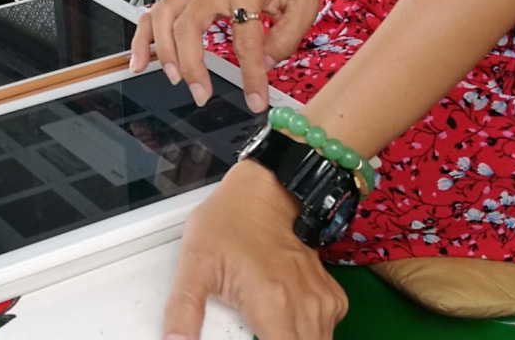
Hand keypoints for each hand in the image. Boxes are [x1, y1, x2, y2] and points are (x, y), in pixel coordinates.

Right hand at [130, 0, 318, 111]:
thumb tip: (262, 64)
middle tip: (202, 94)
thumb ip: (287, 36)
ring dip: (164, 51)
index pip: (245, 37)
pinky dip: (142, 38)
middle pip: (188, 25)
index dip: (251, 74)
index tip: (255, 100)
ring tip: (174, 78)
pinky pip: (154, 15)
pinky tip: (139, 61)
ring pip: (164, 17)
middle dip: (192, 64)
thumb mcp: (304, 3)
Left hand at [162, 160, 347, 339]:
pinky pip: (326, 330)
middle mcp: (304, 307)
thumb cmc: (230, 219)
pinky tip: (286, 318)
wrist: (265, 189)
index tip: (250, 338)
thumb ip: (184, 309)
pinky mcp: (331, 297)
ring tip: (265, 323)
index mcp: (273, 305)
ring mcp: (321, 302)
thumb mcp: (195, 262)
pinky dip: (309, 332)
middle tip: (253, 330)